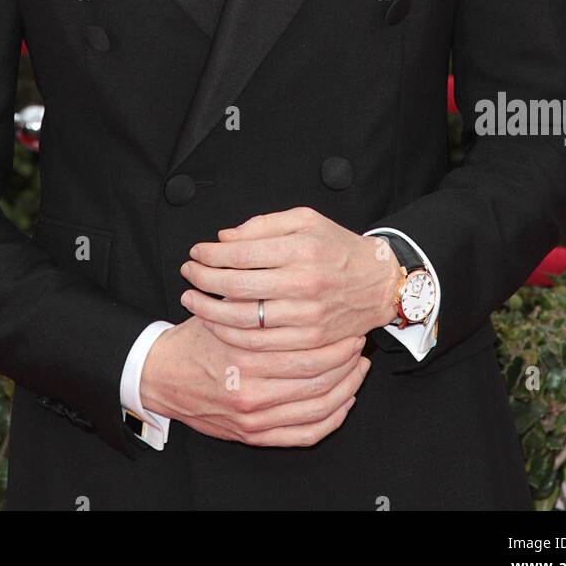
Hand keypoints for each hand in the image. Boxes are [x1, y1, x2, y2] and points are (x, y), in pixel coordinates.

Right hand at [139, 312, 369, 446]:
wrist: (161, 377)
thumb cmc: (194, 340)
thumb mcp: (220, 311)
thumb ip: (251, 299)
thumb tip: (288, 278)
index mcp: (245, 355)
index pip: (306, 351)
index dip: (334, 339)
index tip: (347, 325)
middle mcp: (251, 390)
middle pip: (318, 379)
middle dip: (346, 360)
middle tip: (358, 343)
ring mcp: (254, 418)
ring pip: (318, 408)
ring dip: (347, 387)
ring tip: (358, 368)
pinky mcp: (254, 436)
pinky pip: (306, 434)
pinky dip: (332, 419)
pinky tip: (345, 401)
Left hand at [179, 206, 402, 348]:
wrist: (377, 284)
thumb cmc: (336, 248)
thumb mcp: (305, 220)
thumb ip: (262, 225)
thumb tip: (223, 238)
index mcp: (301, 249)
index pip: (241, 253)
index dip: (211, 254)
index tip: (195, 253)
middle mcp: (304, 284)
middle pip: (236, 286)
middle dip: (203, 280)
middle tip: (187, 274)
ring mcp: (307, 317)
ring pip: (243, 320)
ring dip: (209, 311)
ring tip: (192, 300)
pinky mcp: (309, 342)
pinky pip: (260, 345)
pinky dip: (231, 335)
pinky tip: (216, 324)